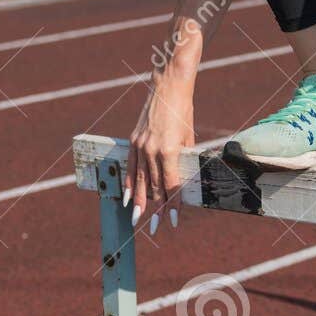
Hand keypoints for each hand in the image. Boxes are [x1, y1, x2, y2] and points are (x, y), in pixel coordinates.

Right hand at [126, 65, 195, 237]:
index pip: (171, 184)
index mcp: (169, 150)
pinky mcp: (133, 141)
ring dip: (140, 200)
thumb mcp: (189, 136)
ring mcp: (140, 146)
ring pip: (139, 179)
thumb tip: (182, 178)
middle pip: (154, 185)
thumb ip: (184, 157)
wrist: (168, 87)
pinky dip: (128, 183)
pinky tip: (127, 197)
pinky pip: (130, 167)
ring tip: (138, 218)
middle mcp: (152, 150)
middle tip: (156, 227)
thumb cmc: (184, 111)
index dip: (173, 203)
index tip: (174, 219)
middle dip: (157, 208)